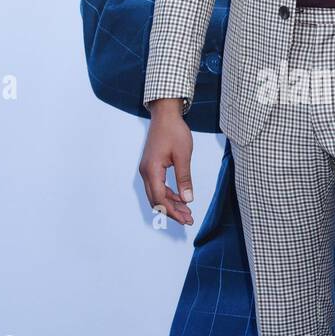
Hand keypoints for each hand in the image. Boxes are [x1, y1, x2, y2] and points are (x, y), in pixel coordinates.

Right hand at [139, 99, 194, 225]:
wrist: (165, 115)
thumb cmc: (174, 132)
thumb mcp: (183, 156)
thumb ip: (184, 179)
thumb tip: (187, 199)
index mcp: (152, 170)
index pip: (160, 198)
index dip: (172, 212)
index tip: (185, 220)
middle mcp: (146, 172)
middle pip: (156, 200)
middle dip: (172, 212)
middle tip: (188, 219)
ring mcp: (147, 170)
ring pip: (157, 194)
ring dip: (171, 204)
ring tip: (187, 212)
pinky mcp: (151, 167)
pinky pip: (158, 186)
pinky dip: (169, 194)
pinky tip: (181, 198)